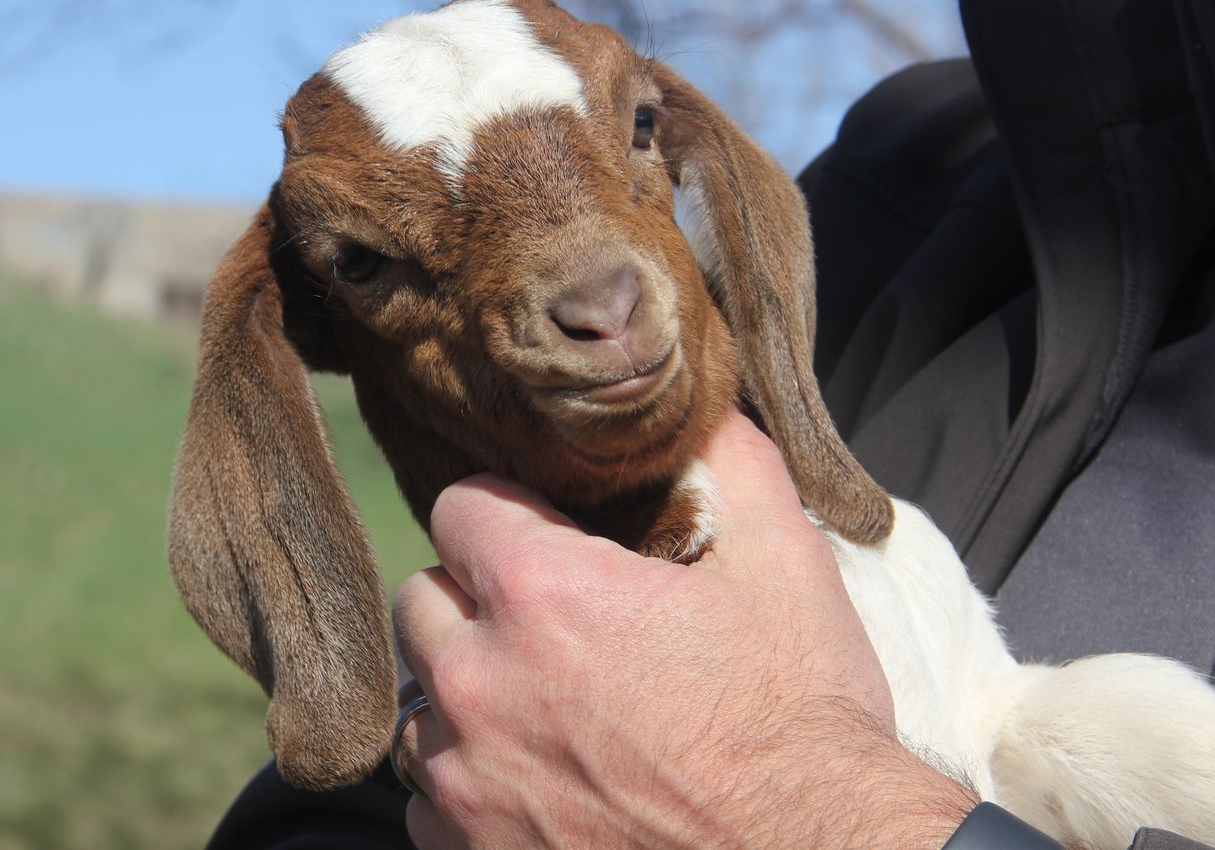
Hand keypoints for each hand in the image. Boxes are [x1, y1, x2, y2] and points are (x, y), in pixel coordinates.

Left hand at [392, 410, 977, 847]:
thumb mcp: (784, 560)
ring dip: (463, 695)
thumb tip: (697, 408)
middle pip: (420, 602)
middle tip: (544, 619)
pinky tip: (534, 780)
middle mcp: (481, 684)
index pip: (457, 507)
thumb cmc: (798, 715)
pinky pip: (428, 806)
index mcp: (541, 594)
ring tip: (536, 703)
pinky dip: (469, 786)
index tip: (545, 531)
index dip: (506, 510)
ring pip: (417, 707)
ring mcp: (470, 783)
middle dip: (471, 597)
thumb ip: (729, 459)